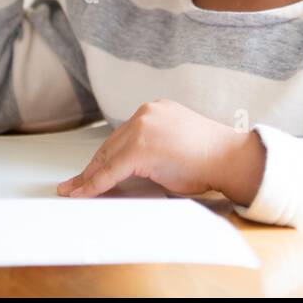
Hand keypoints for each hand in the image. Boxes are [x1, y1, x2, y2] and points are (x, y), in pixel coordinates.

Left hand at [57, 100, 253, 199]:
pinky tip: (83, 193)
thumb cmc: (209, 156)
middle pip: (109, 146)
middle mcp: (145, 114)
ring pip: (107, 158)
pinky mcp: (139, 149)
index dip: (103, 157)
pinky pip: (111, 171)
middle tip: (73, 184)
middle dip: (91, 168)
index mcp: (154, 110)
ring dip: (88, 178)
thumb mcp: (174, 142)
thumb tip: (128, 169)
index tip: (89, 170)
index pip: (121, 137)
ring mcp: (141, 129)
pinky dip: (95, 184)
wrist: (229, 158)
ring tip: (73, 190)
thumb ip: (151, 147)